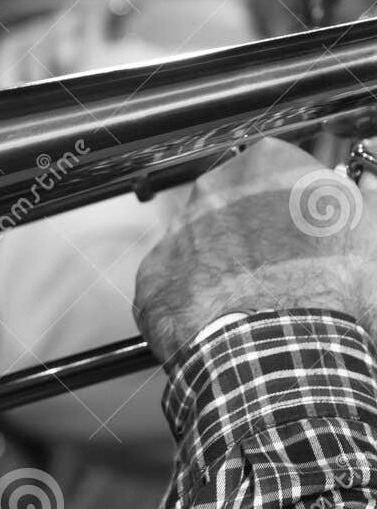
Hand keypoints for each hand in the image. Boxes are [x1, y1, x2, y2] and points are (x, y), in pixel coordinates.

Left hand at [133, 138, 376, 360]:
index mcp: (269, 163)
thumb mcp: (371, 232)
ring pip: (200, 241)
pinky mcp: (153, 275)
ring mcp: (177, 232)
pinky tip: (220, 312)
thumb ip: (362, 200)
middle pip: (233, 203)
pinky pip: (173, 280)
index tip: (305, 225)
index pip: (279, 170)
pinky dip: (193, 295)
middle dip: (252, 229)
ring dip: (220, 260)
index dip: (294, 202)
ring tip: (253, 294)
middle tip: (280, 264)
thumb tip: (363, 189)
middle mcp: (213, 188)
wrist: (281, 345)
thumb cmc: (332, 287)